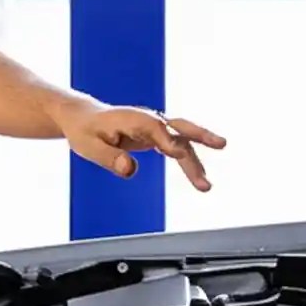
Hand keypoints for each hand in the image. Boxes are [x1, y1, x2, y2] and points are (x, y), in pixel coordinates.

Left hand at [58, 104, 226, 190]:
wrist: (82, 118)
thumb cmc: (84, 131)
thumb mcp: (88, 146)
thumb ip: (109, 157)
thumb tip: (129, 169)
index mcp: (132, 119)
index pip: (155, 127)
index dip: (166, 138)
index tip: (177, 152)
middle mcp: (148, 120)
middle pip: (178, 126)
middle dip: (200, 135)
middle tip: (222, 144)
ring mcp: (154, 127)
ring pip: (182, 142)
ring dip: (195, 162)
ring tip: (206, 187)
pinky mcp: (156, 136)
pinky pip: (177, 149)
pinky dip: (188, 163)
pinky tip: (198, 178)